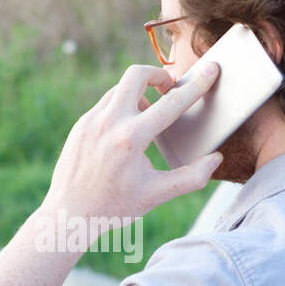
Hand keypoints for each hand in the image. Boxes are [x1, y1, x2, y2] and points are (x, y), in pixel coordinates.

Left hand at [42, 62, 222, 227]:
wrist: (69, 214)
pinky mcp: (81, 125)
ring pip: (120, 88)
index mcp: (131, 138)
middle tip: (170, 88)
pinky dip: (122, 108)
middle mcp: (109, 123)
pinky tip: (128, 129)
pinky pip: (106, 104)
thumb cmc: (114, 207)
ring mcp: (91, 121)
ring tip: (150, 116)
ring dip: (139, 93)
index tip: (209, 70)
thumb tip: (215, 159)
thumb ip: (191, 178)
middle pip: (137, 74)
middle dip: (159, 75)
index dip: (196, 85)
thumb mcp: (157, 195)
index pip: (171, 103)